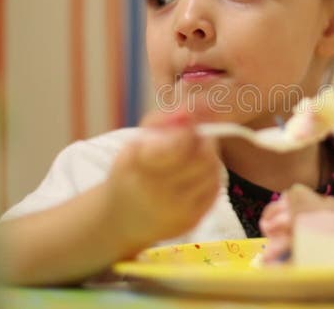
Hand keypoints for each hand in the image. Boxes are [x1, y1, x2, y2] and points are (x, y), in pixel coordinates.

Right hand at [107, 111, 220, 249]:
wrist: (119, 222)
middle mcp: (158, 191)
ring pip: (212, 172)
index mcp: (140, 166)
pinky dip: (211, 177)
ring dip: (209, 158)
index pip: (180, 143)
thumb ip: (159, 122)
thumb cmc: (129, 175)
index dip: (192, 130)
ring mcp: (176, 208)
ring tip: (195, 156)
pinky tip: (197, 174)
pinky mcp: (190, 220)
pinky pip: (214, 190)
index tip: (190, 124)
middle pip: (203, 157)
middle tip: (197, 137)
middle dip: (204, 142)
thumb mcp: (133, 144)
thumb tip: (187, 111)